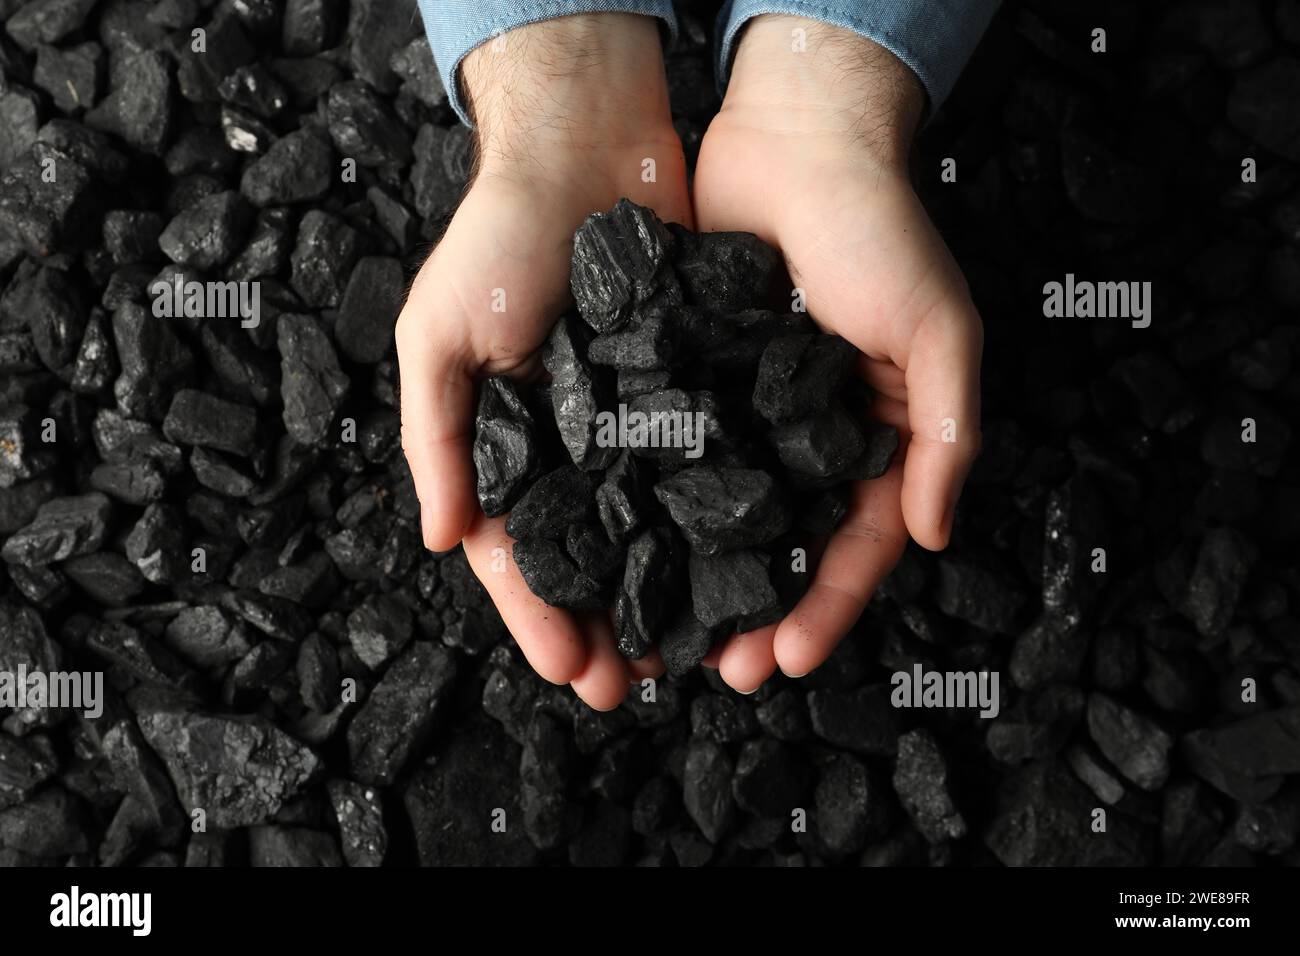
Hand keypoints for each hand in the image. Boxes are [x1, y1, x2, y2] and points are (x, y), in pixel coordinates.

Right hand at [396, 14, 691, 708]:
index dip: (542, 617)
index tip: (574, 672)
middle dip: (610, 628)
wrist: (588, 149)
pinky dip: (720, 524)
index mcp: (512, 445)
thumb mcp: (439, 335)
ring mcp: (641, 425)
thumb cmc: (499, 239)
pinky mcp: (700, 393)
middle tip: (638, 688)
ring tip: (691, 654)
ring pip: (657, 531)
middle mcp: (578, 446)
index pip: (524, 551)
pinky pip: (712, 471)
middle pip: (596, 559)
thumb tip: (442, 540)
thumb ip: (439, 436)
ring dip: (668, 596)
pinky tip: (740, 569)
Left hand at [692, 15, 982, 691]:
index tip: (783, 660)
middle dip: (751, 613)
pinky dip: (649, 506)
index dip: (826, 607)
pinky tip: (621, 549)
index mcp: (873, 437)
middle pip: (779, 547)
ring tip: (661, 636)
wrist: (794, 138)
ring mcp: (743, 414)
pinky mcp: (686, 382)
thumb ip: (946, 434)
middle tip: (713, 670)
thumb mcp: (939, 331)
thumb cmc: (878, 229)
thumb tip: (935, 539)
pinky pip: (668, 456)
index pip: (854, 544)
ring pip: (716, 517)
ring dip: (693, 578)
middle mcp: (804, 437)